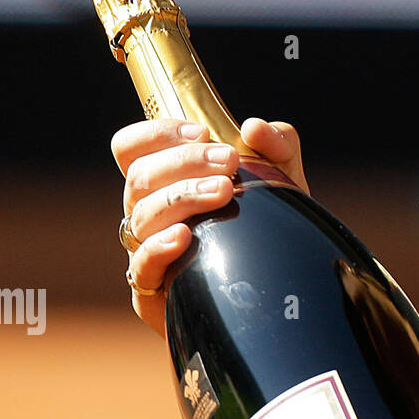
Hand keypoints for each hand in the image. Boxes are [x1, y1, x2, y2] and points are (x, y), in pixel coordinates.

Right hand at [111, 116, 307, 336]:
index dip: (157, 134)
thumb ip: (276, 143)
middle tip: (229, 161)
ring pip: (143, 216)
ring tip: (224, 190)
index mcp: (166, 180)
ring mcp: (147, 250)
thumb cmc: (271, 222)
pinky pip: (142, 265)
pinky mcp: (154, 291)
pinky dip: (159, 247)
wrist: (285, 286)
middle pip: (139, 177)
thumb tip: (253, 128)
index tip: (202, 133)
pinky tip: (185, 236)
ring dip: (183, 196)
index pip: (132, 148)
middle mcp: (150, 211)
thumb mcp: (283, 176)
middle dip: (185, 162)